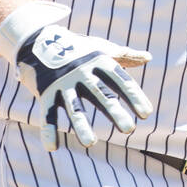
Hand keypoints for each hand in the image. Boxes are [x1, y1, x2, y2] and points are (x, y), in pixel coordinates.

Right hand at [0, 0, 153, 148]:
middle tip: (129, 129)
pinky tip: (53, 148)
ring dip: (81, 125)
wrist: (37, 38)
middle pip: (100, 94)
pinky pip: (47, 112)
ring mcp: (63, 82)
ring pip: (73, 107)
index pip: (120, 80)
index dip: (134, 96)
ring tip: (91, 143)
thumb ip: (125, 55)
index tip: (146, 113)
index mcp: (99, 61)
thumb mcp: (101, 48)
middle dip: (114, 111)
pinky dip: (48, 129)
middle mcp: (82, 72)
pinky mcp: (45, 91)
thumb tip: (148, 57)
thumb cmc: (77, 46)